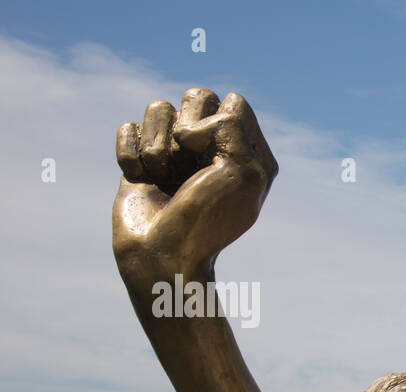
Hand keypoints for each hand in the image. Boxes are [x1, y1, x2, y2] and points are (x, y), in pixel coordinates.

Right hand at [112, 89, 277, 288]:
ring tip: (163, 178)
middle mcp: (213, 147)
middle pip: (196, 95)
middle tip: (187, 169)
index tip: (215, 162)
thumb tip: (189, 124)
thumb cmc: (208, 219)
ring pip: (159, 108)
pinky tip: (142, 180)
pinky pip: (129, 128)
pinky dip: (131, 155)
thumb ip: (233, 127)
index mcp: (249, 151)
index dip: (218, 124)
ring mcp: (177, 151)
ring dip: (157, 147)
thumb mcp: (242, 172)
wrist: (163, 255)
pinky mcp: (142, 157)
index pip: (233, 102)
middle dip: (185, 131)